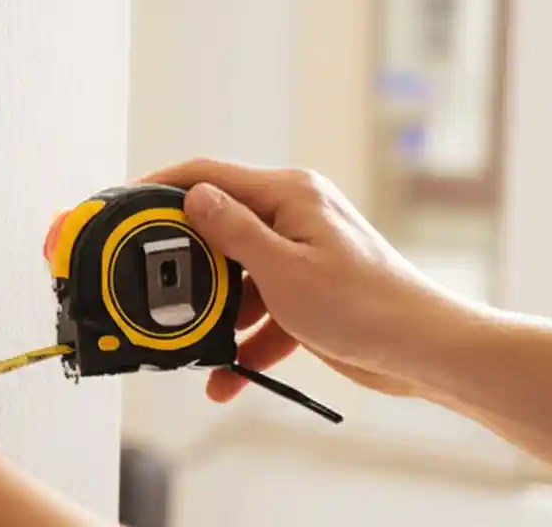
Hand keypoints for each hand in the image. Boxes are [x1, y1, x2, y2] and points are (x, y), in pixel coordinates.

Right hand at [139, 160, 481, 402]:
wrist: (425, 352)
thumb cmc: (367, 306)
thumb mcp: (283, 269)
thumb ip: (233, 231)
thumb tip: (194, 197)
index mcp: (289, 195)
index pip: (210, 176)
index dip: (162, 188)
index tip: (127, 204)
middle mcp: (294, 217)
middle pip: (219, 230)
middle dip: (187, 266)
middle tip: (151, 284)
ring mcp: (302, 255)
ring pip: (238, 278)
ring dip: (217, 315)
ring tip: (195, 346)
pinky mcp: (309, 292)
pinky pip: (263, 310)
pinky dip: (246, 341)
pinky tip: (228, 376)